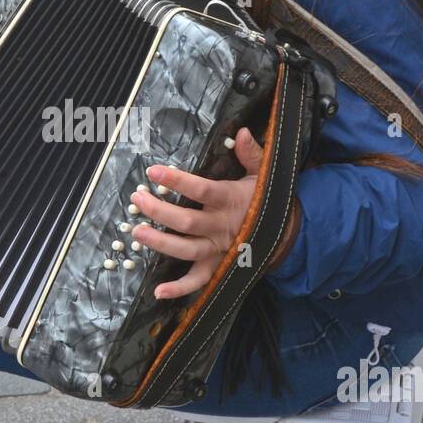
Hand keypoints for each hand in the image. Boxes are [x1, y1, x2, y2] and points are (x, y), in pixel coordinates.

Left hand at [130, 127, 263, 300]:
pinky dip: (178, 289)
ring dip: (159, 243)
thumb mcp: (262, 174)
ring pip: (185, 249)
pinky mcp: (216, 268)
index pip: (200, 190)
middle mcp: (220, 227)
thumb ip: (250, 154)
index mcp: (229, 200)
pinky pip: (197, 281)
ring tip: (137, 232)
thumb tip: (242, 131)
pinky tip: (157, 291)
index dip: (176, 180)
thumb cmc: (264, 199)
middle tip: (137, 199)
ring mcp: (217, 250)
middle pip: (186, 222)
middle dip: (158, 210)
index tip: (153, 170)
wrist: (285, 233)